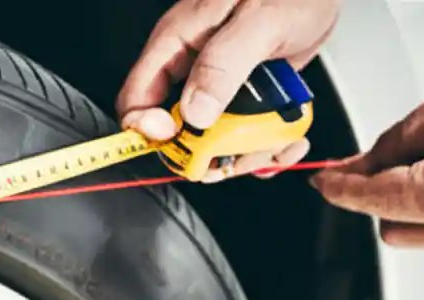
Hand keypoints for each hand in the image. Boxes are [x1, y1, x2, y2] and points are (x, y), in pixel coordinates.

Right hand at [117, 0, 339, 181]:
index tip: (183, 144)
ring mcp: (221, 82)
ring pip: (214, 136)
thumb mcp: (259, 21)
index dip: (149, 130)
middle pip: (178, 127)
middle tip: (235, 154)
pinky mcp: (247, 93)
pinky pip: (245, 131)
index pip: (138, 98)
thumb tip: (195, 112)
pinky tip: (286, 140)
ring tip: (275, 143)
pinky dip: (266, 144)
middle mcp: (194, 65)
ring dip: (244, 151)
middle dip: (206, 151)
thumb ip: (223, 64)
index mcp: (177, 41)